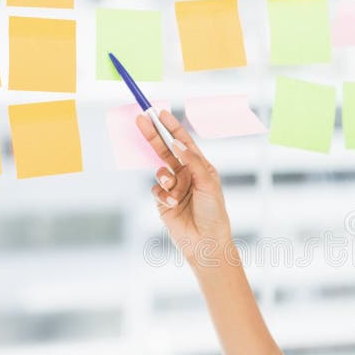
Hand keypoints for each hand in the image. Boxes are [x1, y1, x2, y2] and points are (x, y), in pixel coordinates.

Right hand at [137, 110, 232, 263]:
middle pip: (165, 150)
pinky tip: (173, 204)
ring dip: (166, 179)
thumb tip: (177, 143)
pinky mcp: (163, 201)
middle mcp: (186, 174)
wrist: (206, 241)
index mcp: (200, 167)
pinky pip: (156, 190)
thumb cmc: (213, 212)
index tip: (160, 113)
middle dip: (154, 136)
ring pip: (160, 172)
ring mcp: (173, 187)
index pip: (183, 143)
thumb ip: (192, 161)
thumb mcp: (207, 182)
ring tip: (175, 191)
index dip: (172, 127)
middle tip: (141, 120)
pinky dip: (163, 195)